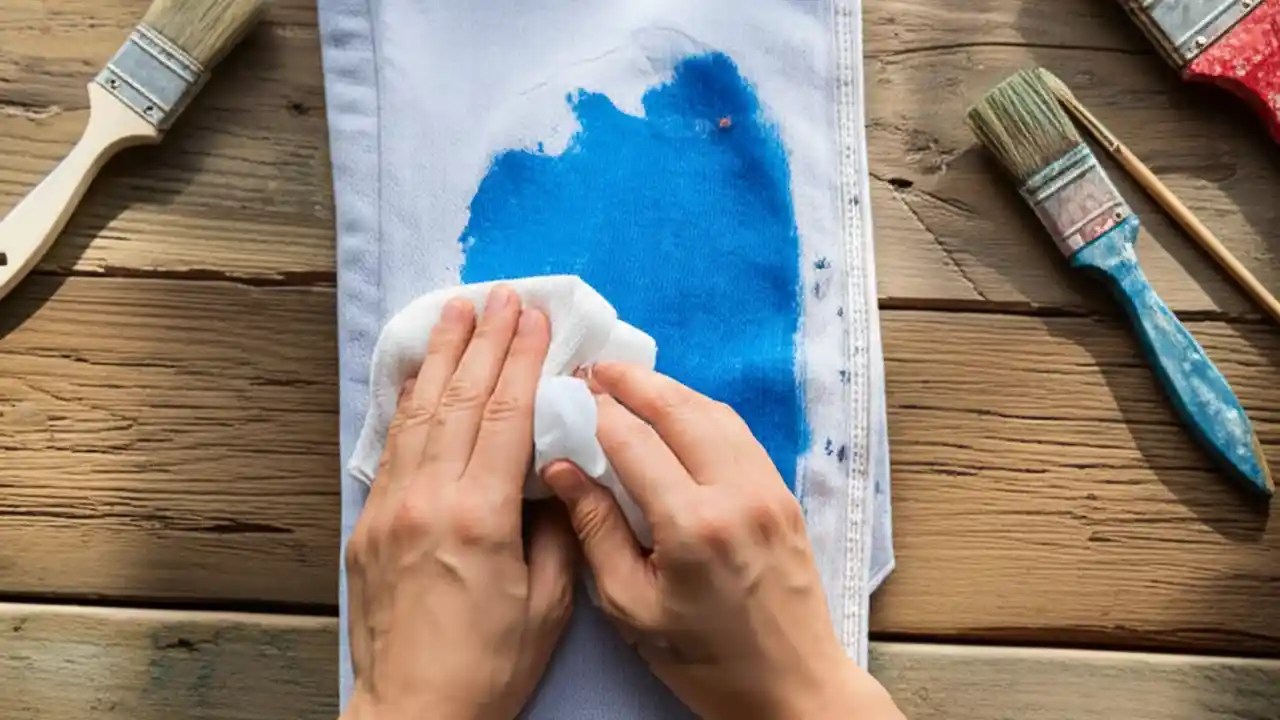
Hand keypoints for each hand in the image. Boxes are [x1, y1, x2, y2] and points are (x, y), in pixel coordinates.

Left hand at [343, 286, 576, 719]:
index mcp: (479, 516)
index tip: (534, 318)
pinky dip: (407, 401)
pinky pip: (390, 446)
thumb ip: (557, 528)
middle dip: (484, 341)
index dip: (522, 360)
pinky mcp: (367, 525)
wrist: (415, 713)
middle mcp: (428, 500)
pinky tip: (417, 373)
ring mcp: (391, 508)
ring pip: (418, 414)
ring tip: (456, 311)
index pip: (504, 416)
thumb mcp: (550, 603)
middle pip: (460, 400)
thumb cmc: (490, 667)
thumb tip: (555, 475)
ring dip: (441, 357)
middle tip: (500, 295)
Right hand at [542, 363, 903, 719]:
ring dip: (670, 390)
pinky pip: (739, 434)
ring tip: (631, 383)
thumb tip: (561, 469)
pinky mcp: (784, 495)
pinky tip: (678, 412)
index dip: (596, 411)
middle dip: (633, 382)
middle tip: (596, 368)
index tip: (568, 394)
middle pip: (678, 409)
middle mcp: (736, 494)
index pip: (633, 442)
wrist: (794, 689)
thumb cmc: (705, 662)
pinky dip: (703, 412)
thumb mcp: (631, 608)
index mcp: (693, 526)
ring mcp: (768, 490)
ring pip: (714, 412)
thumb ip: (595, 531)